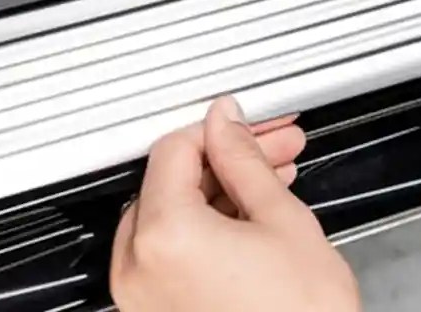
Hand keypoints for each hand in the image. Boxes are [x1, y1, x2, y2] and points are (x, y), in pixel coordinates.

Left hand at [110, 97, 360, 311]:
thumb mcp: (282, 221)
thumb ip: (245, 160)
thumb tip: (228, 125)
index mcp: (163, 235)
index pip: (173, 149)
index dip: (218, 130)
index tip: (246, 125)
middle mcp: (138, 269)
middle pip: (168, 184)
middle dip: (224, 163)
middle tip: (271, 153)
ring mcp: (141, 299)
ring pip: (170, 220)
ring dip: (217, 196)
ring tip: (270, 188)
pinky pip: (170, 257)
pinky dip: (204, 235)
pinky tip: (249, 224)